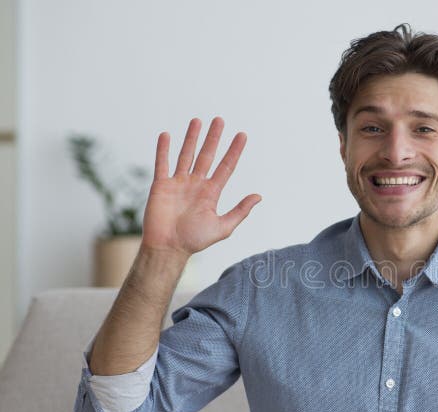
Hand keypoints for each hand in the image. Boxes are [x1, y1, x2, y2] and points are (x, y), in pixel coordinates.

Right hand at [141, 117, 260, 258]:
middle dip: (213, 138)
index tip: (242, 135)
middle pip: (207, 156)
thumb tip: (259, 196)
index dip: (234, 151)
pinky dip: (163, 150)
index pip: (226, 167)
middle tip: (220, 120)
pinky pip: (162, 164)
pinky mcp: (161, 186)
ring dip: (191, 138)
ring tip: (198, 121)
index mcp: (211, 193)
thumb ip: (240, 211)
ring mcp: (178, 183)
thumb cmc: (194, 240)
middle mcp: (195, 184)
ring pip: (186, 155)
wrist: (168, 248)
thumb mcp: (223, 227)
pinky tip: (167, 135)